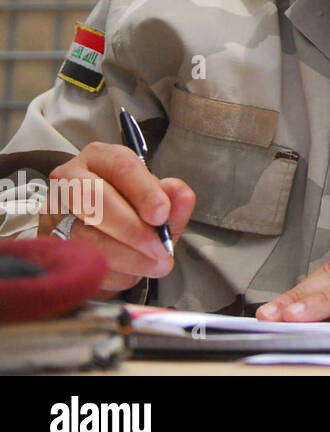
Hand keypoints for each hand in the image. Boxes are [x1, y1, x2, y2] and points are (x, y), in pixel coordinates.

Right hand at [38, 141, 194, 293]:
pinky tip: (129, 272)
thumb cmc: (124, 205)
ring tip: (153, 265)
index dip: (144, 192)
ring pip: (83, 235)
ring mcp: (53, 210)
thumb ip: (172, 198)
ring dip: (125, 257)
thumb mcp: (151, 198)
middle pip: (96, 200)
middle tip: (160, 248)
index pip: (122, 167)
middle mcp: (71, 178)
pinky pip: (78, 262)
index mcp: (102, 158)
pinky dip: (109, 273)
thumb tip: (181, 195)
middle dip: (133, 229)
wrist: (84, 225)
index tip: (161, 216)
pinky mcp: (46, 242)